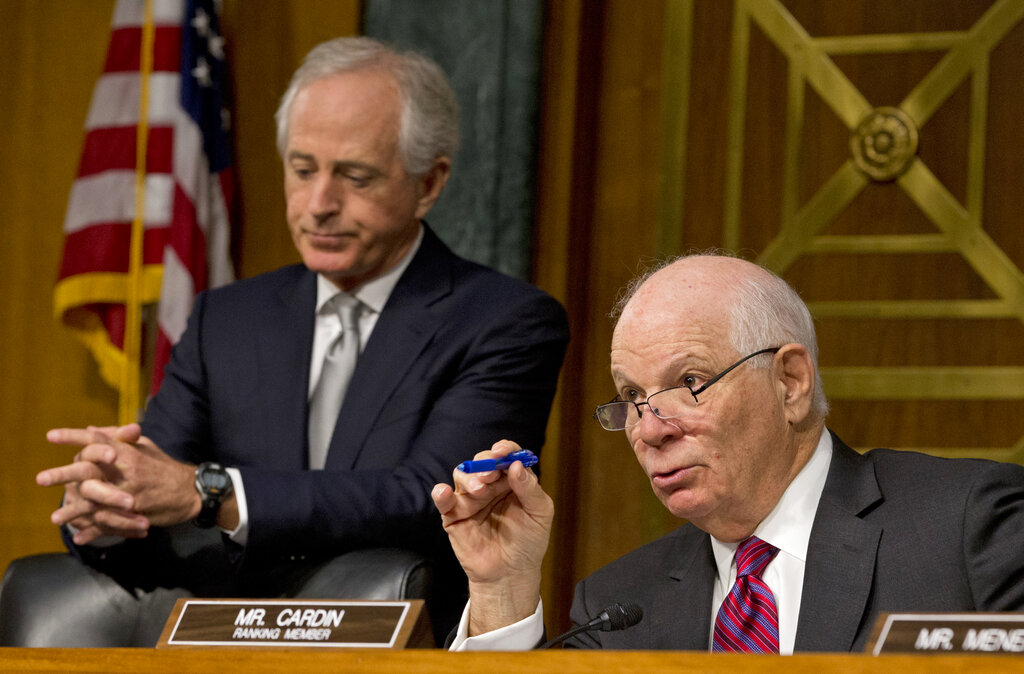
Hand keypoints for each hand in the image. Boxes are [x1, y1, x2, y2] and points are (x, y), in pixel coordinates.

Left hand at [39, 424, 199, 542]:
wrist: (191, 491)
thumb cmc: (165, 467)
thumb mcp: (146, 447)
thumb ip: (121, 439)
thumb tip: (94, 429)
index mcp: (128, 453)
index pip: (98, 440)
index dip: (74, 437)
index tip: (51, 436)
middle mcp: (126, 471)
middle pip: (88, 470)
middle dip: (63, 474)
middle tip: (40, 479)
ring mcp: (129, 493)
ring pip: (94, 502)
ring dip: (72, 511)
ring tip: (55, 519)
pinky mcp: (134, 513)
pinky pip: (109, 523)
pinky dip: (94, 531)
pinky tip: (80, 537)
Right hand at [431, 439, 553, 634]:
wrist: (511, 574)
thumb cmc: (528, 542)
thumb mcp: (539, 513)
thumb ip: (530, 489)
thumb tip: (517, 465)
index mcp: (512, 479)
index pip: (506, 455)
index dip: (504, 449)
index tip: (502, 452)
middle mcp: (490, 485)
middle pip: (481, 461)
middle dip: (485, 463)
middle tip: (490, 474)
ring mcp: (471, 498)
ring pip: (462, 475)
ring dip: (469, 477)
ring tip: (479, 490)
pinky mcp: (454, 515)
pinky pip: (444, 499)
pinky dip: (441, 493)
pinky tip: (444, 492)